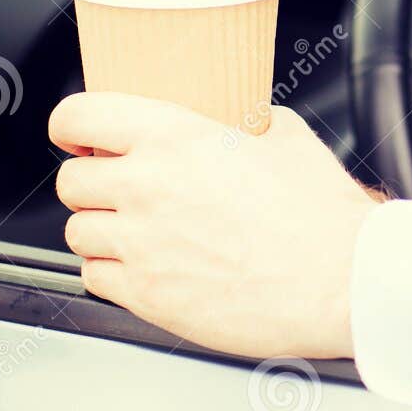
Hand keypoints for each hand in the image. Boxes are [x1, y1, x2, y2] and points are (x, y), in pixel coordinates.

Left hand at [50, 92, 378, 359]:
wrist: (341, 280)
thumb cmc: (323, 215)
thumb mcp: (289, 139)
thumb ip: (249, 124)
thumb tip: (243, 122)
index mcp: (177, 138)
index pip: (79, 116)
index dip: (70, 125)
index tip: (78, 136)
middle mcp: (148, 187)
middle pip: (70, 180)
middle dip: (93, 182)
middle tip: (121, 188)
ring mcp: (142, 245)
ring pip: (77, 232)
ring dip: (102, 229)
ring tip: (139, 231)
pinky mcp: (147, 294)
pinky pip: (95, 278)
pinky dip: (113, 272)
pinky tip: (148, 266)